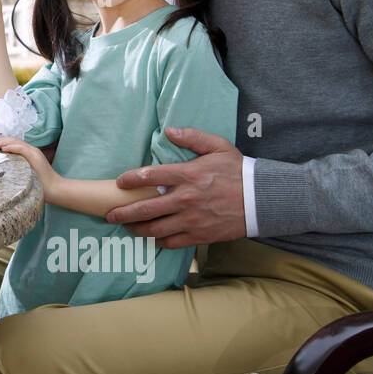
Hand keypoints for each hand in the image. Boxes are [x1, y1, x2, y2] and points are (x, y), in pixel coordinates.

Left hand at [0, 136, 58, 197]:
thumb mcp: (24, 173)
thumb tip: (1, 167)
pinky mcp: (36, 156)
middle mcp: (30, 150)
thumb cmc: (40, 184)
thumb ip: (15, 166)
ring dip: (1, 142)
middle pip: (11, 141)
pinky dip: (12, 147)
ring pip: (15, 142)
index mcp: (27, 153)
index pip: (11, 144)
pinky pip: (22, 149)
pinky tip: (4, 148)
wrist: (54, 189)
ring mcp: (33, 152)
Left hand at [109, 127, 245, 247]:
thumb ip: (193, 137)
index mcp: (188, 174)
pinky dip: (158, 241)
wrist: (262, 199)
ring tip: (126, 227)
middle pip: (145, 208)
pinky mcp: (199, 236)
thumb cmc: (238, 171)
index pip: (150, 176)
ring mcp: (191, 220)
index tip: (120, 183)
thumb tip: (170, 131)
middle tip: (110, 214)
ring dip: (136, 229)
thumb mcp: (218, 146)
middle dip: (123, 212)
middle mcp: (185, 199)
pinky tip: (151, 237)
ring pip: (155, 229)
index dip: (130, 179)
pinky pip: (172, 242)